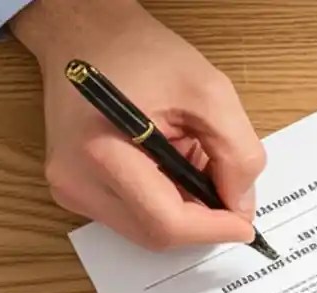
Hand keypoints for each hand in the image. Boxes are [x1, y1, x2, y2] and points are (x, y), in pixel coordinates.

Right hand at [12, 0, 264, 249]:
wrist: (85, 34)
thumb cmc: (139, 52)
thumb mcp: (209, 92)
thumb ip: (236, 152)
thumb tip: (241, 203)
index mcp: (103, 154)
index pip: (166, 222)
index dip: (213, 229)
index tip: (245, 223)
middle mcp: (77, 181)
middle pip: (156, 234)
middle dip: (201, 221)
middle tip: (227, 189)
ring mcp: (71, 188)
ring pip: (145, 230)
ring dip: (183, 211)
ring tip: (195, 164)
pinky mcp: (75, 189)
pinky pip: (131, 215)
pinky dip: (163, 203)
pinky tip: (172, 166)